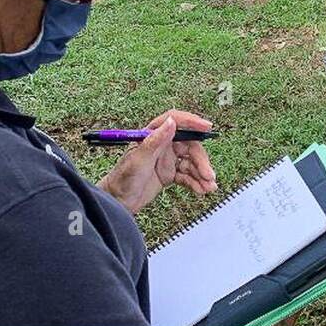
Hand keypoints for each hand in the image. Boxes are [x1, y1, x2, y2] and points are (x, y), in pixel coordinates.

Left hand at [99, 109, 217, 213]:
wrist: (117, 203)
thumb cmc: (122, 179)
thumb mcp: (139, 159)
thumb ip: (155, 140)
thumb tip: (171, 122)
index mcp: (153, 135)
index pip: (176, 122)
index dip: (193, 122)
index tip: (207, 127)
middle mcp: (162, 145)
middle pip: (190, 146)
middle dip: (201, 160)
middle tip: (208, 175)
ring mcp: (167, 160)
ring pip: (191, 162)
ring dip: (202, 174)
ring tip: (208, 187)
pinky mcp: (170, 174)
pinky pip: (188, 175)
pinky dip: (196, 183)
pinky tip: (201, 190)